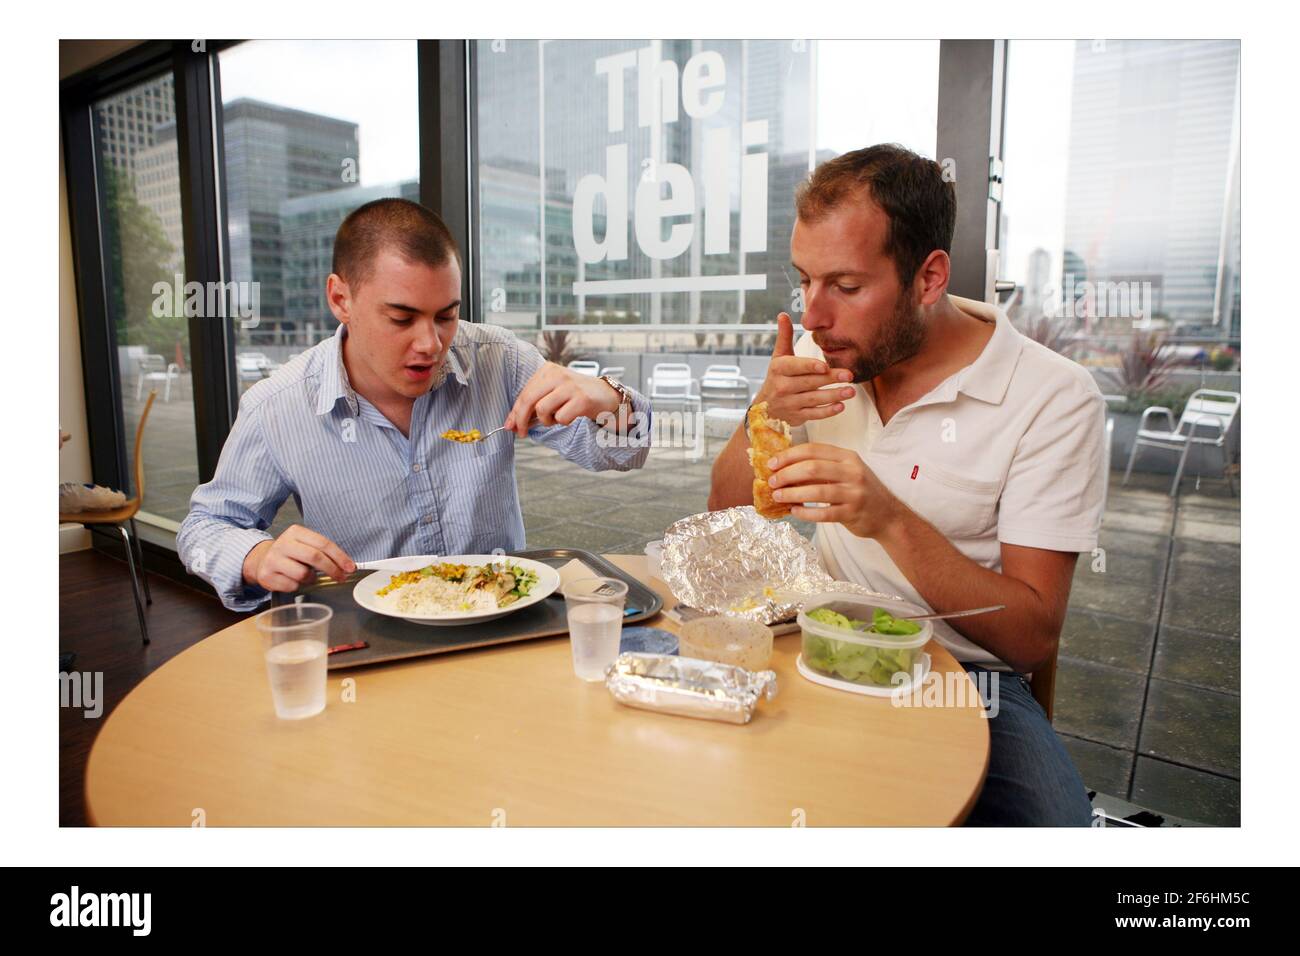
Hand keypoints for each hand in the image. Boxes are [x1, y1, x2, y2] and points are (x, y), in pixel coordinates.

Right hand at [242, 524, 355, 591]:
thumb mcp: (304, 544)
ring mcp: (273, 560)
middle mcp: (283, 544)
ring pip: (303, 574)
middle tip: (341, 577)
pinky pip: (291, 585)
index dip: (340, 557)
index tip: (350, 567)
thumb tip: (346, 565)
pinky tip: (292, 580)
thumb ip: (322, 551)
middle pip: (315, 557)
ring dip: (311, 579)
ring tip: (308, 576)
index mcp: (295, 532)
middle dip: (332, 569)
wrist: (261, 560)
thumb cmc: (290, 553)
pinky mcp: (267, 575)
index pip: (323, 543)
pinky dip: (297, 586)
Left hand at [504, 362, 620, 436]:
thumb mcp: (553, 393)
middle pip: (528, 400)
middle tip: (522, 433)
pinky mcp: (582, 399)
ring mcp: (570, 386)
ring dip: (547, 421)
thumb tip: (512, 423)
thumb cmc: (575, 396)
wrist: (606, 396)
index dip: (514, 412)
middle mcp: (558, 374)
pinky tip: (570, 417)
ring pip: (542, 410)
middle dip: (521, 420)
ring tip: (556, 418)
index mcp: (548, 370)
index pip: (524, 393)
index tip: (510, 426)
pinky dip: (563, 422)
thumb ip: (533, 404)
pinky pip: (561, 418)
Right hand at [753, 312, 855, 426]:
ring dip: (833, 396)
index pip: (795, 367)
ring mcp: (790, 403)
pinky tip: (841, 406)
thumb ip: (784, 336)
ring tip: (851, 391)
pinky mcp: (797, 416)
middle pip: (809, 382)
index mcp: (779, 369)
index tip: (824, 366)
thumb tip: (783, 314)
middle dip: (830, 379)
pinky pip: (814, 414)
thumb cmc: (777, 377)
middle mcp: (783, 386)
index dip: (809, 366)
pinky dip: (827, 412)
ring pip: (814, 399)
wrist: (765, 409)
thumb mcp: (778, 357)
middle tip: (849, 375)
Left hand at [766, 442, 904, 539]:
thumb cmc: (859, 491)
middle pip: (812, 468)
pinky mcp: (853, 513)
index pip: (813, 450)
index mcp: (847, 457)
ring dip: (792, 494)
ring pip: (816, 491)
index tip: (772, 463)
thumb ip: (821, 468)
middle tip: (772, 482)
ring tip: (778, 497)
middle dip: (787, 474)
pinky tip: (794, 512)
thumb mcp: (845, 472)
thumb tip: (785, 468)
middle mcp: (852, 472)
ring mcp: (854, 493)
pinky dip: (806, 513)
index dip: (789, 456)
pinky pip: (824, 513)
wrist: (887, 514)